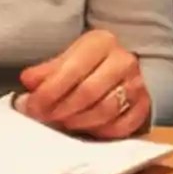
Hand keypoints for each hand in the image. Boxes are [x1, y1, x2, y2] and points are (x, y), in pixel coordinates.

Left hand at [18, 30, 150, 138]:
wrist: (120, 67)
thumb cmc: (88, 63)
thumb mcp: (67, 58)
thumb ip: (47, 71)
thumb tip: (28, 81)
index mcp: (101, 42)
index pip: (72, 69)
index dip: (49, 91)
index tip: (32, 105)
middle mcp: (123, 60)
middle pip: (88, 92)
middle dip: (61, 109)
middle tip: (44, 118)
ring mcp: (137, 84)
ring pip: (105, 111)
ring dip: (78, 121)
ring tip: (63, 122)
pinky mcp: (144, 105)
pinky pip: (121, 126)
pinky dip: (100, 131)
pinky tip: (86, 129)